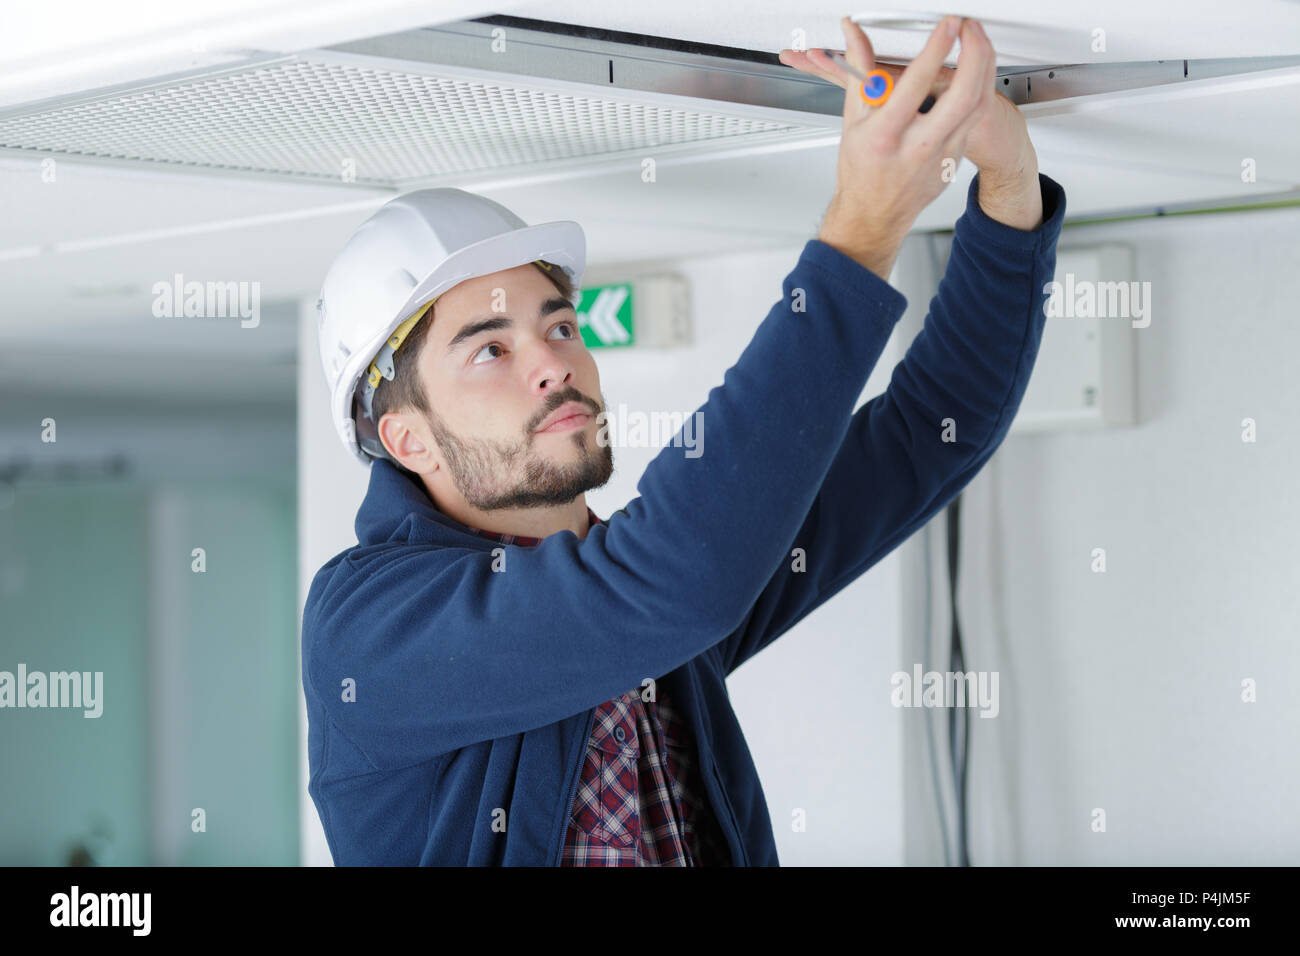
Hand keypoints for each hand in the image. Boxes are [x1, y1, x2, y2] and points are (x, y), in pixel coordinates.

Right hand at [779, 17, 1035, 184]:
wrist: (873, 214)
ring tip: (977, 41)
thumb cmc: (861, 170)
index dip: (935, 50)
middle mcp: (917, 148)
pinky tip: (975, 70)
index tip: (946, 26)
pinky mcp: (956, 159)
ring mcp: (941, 156)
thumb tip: (854, 35)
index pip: (915, 85)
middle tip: (969, 28)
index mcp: (885, 136)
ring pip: (978, 105)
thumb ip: (860, 72)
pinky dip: (979, 87)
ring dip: (985, 66)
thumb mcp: (853, 120)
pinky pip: (975, 118)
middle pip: (962, 96)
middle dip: (975, 53)